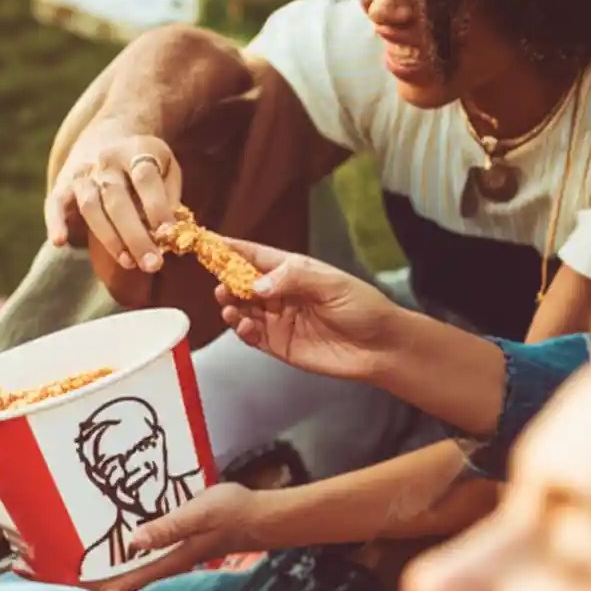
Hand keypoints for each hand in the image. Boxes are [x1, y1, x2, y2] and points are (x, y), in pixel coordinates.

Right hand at [45, 122, 182, 272]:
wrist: (104, 138)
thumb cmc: (143, 165)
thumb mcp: (165, 167)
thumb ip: (170, 195)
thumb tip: (170, 231)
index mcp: (136, 151)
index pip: (145, 179)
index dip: (156, 207)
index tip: (169, 234)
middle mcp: (106, 161)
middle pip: (117, 199)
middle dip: (135, 235)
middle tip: (152, 264)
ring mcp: (82, 174)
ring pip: (91, 206)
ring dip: (109, 238)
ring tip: (129, 263)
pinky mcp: (62, 186)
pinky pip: (55, 205)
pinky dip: (55, 223)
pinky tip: (60, 242)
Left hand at [92, 482, 260, 590]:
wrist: (264, 517)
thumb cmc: (233, 512)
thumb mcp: (199, 514)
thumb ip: (168, 527)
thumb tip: (135, 541)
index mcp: (177, 556)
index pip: (139, 575)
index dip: (114, 584)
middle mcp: (178, 560)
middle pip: (141, 577)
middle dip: (114, 581)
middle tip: (84, 586)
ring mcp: (186, 554)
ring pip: (149, 568)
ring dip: (126, 571)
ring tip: (102, 573)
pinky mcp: (191, 545)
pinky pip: (159, 556)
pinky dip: (142, 557)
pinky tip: (135, 551)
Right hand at [216, 239, 404, 382]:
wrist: (380, 347)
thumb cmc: (362, 308)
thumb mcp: (331, 284)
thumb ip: (293, 279)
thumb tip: (256, 284)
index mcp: (293, 272)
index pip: (256, 256)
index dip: (233, 249)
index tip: (210, 242)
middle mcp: (281, 293)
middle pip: (243, 283)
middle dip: (227, 280)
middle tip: (221, 283)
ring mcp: (278, 319)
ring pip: (242, 309)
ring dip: (230, 305)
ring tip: (228, 303)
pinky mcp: (278, 344)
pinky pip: (251, 335)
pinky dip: (241, 329)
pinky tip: (241, 324)